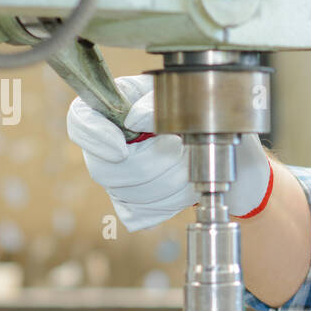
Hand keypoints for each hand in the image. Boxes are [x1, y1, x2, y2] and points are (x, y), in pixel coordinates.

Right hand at [66, 74, 271, 231]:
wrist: (230, 153)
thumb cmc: (207, 117)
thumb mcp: (189, 96)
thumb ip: (157, 103)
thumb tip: (135, 119)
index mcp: (115, 106)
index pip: (80, 121)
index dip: (94, 138)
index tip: (123, 147)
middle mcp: (109, 143)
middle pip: (103, 169)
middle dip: (150, 164)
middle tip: (181, 148)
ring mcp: (119, 178)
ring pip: (126, 195)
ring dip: (168, 182)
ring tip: (192, 164)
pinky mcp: (134, 204)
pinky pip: (140, 213)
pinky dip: (170, 203)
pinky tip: (187, 186)